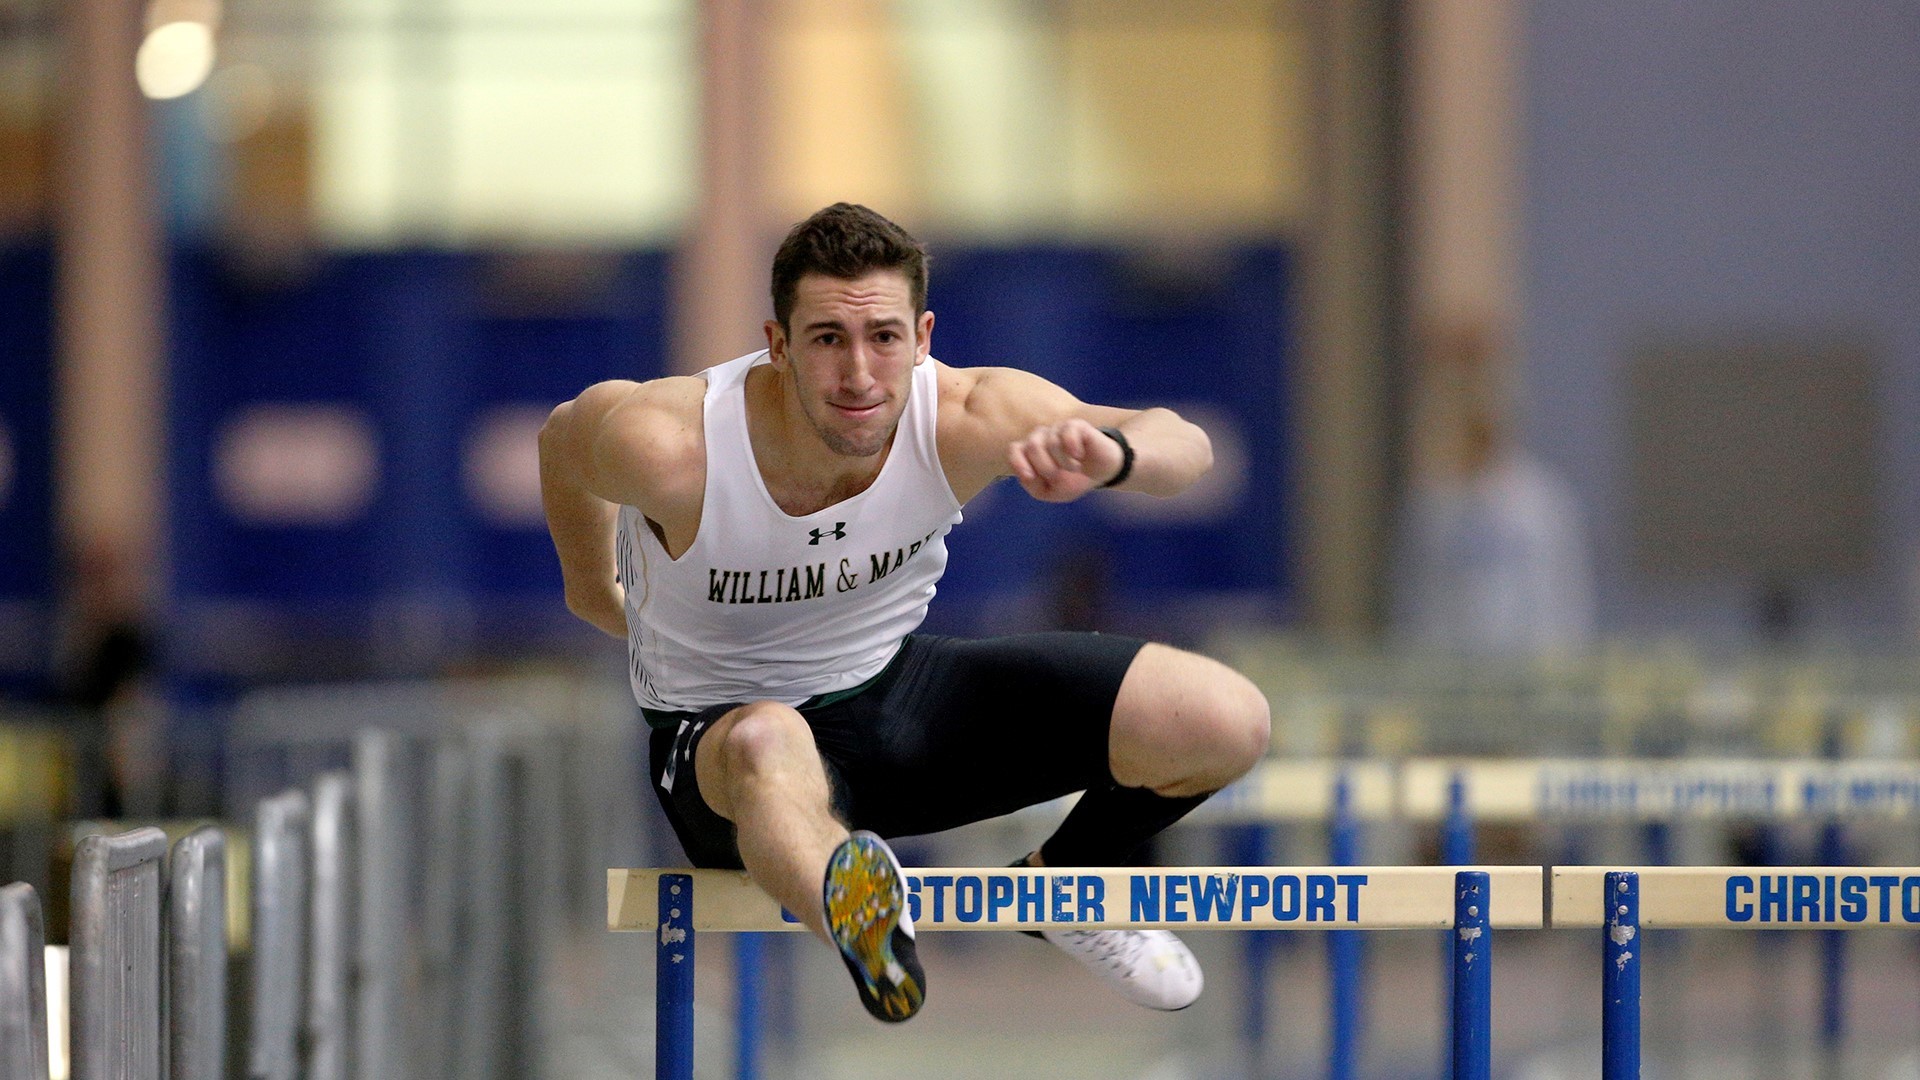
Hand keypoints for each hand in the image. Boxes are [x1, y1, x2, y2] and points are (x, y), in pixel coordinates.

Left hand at [1008, 419, 1123, 502]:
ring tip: (1074, 469)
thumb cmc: (1072, 480)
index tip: (1030, 477)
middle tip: (1058, 476)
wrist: (1101, 473)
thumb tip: (1028, 473)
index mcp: (1031, 452)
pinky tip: (1079, 457)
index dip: (1019, 463)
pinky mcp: (1077, 426)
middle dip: (1046, 467)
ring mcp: (1059, 429)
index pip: (1015, 450)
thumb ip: (1033, 486)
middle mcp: (1042, 437)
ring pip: (1052, 442)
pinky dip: (1073, 449)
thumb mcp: (1050, 492)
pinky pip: (1068, 434)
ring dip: (1064, 463)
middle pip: (1032, 446)